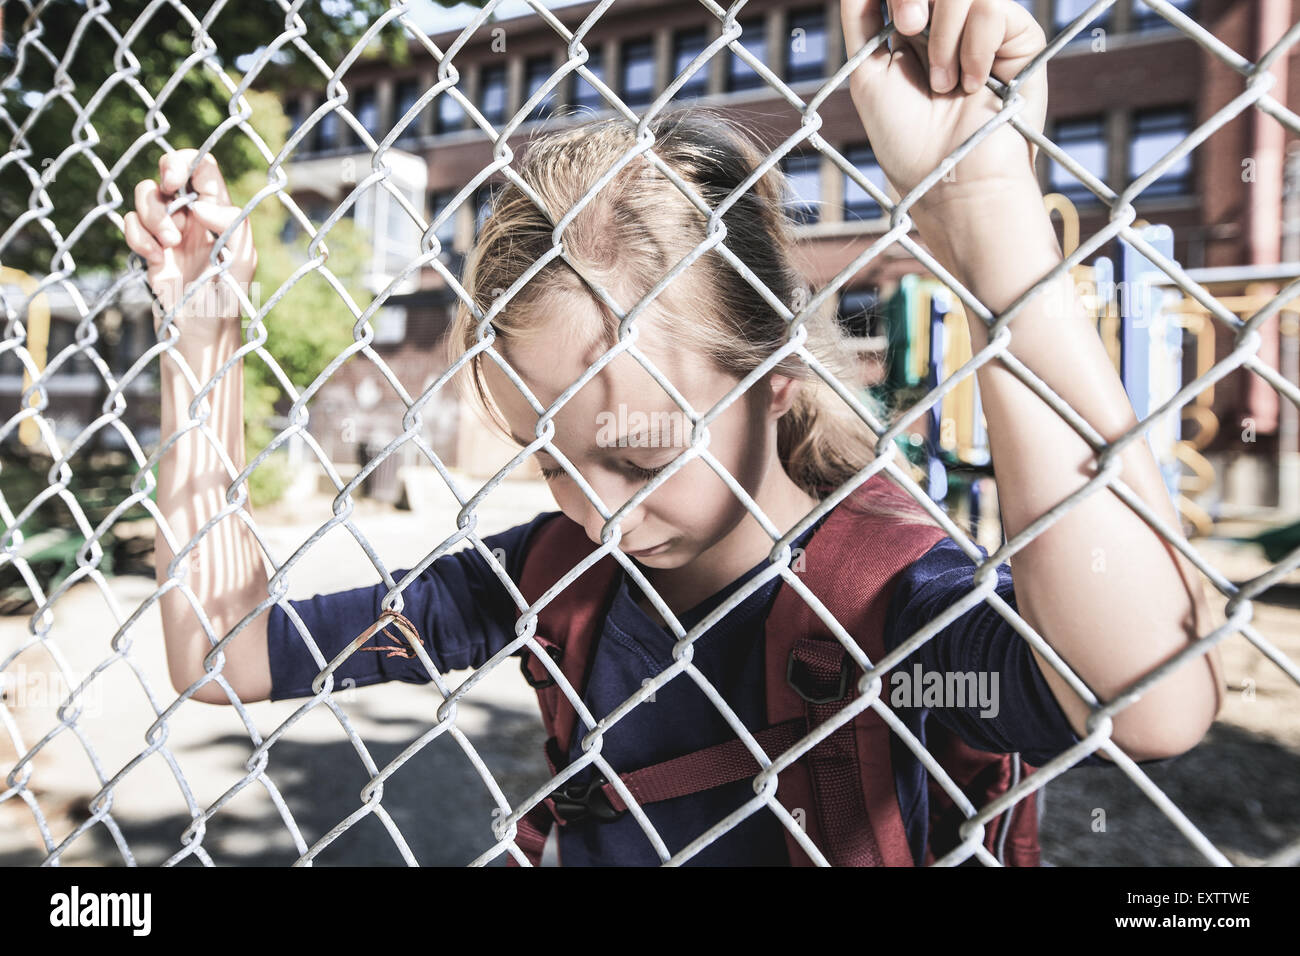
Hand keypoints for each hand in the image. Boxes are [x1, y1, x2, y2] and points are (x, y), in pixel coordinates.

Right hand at [124, 150, 257, 343]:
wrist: (200, 332)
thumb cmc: (228, 299)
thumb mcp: (242, 261)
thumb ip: (232, 225)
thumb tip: (200, 205)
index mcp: (219, 211)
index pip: (203, 167)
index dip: (188, 162)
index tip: (179, 181)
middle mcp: (193, 215)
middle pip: (170, 169)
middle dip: (166, 172)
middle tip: (170, 185)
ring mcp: (168, 229)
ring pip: (147, 194)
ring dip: (154, 216)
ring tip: (170, 245)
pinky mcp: (148, 246)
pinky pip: (131, 223)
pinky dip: (138, 238)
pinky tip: (156, 260)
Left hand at [839, 0, 1047, 208]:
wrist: (951, 178)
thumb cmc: (906, 139)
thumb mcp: (868, 72)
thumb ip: (864, 16)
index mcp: (914, 24)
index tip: (896, 19)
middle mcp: (950, 20)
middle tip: (910, 27)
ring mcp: (985, 26)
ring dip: (943, 37)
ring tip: (944, 84)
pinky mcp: (1020, 36)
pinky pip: (992, 8)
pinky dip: (974, 48)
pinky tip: (972, 84)